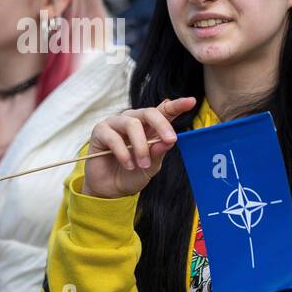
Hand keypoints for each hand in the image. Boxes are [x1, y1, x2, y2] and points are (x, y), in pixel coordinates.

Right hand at [81, 97, 195, 198]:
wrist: (110, 189)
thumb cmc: (132, 174)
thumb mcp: (151, 166)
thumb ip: (159, 152)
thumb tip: (169, 140)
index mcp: (149, 127)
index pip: (164, 112)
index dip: (177, 105)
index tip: (191, 102)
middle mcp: (133, 120)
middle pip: (149, 112)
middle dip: (162, 125)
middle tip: (170, 140)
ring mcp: (116, 124)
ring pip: (131, 123)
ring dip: (140, 146)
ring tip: (143, 164)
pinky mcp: (100, 131)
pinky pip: (114, 137)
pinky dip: (123, 153)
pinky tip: (128, 165)